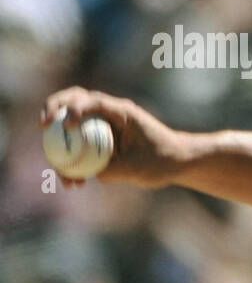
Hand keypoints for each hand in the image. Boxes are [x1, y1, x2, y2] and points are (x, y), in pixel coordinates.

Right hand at [39, 88, 189, 189]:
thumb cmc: (163, 160)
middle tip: (43, 125)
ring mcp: (102, 125)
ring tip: (62, 174)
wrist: (177, 161)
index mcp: (123, 112)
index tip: (67, 124)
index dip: (76, 108)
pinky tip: (74, 183)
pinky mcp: (99, 139)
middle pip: (73, 100)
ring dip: (58, 143)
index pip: (94, 100)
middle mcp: (109, 113)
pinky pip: (78, 145)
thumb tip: (88, 173)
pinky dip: (71, 161)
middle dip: (53, 108)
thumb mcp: (140, 168)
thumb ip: (114, 169)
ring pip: (70, 125)